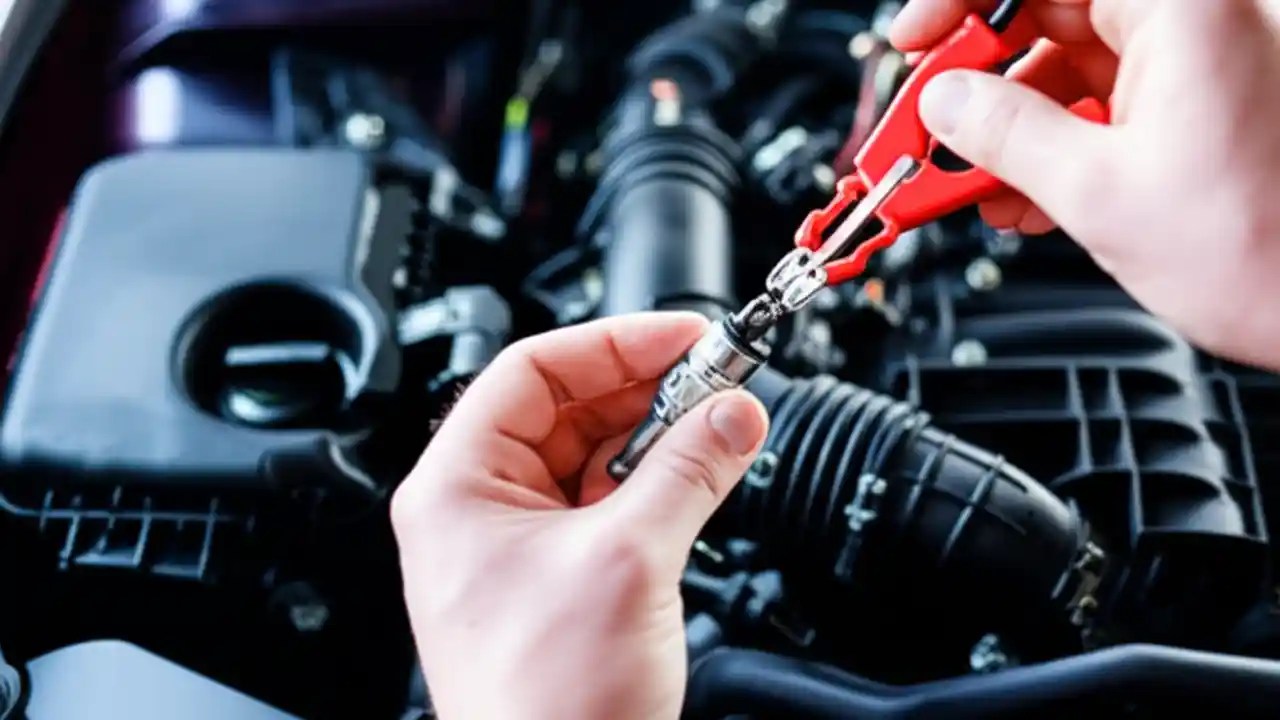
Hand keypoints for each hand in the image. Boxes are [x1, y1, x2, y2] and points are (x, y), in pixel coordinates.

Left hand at [390, 313, 768, 719]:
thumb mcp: (628, 562)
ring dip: (661, 437)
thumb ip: (688, 472)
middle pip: (568, 410)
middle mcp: (480, 511)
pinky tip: (702, 473)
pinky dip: (659, 484)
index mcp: (457, 488)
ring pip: (595, 457)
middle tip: (719, 380)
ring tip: (721, 423)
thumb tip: (732, 411)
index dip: (613, 343)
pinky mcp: (562, 581)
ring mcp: (521, 548)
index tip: (684, 338)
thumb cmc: (544, 707)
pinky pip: (610, 506)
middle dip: (648, 390)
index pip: (530, 371)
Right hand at [892, 0, 1279, 370]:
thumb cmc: (1268, 253)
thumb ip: (1003, 133)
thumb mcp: (1097, 193)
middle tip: (930, 123)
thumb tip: (944, 102)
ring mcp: (1201, 64)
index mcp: (1183, 10)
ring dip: (1012, 125)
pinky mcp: (1201, 106)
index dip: (961, 1)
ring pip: (1071, 65)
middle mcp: (1198, 21)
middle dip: (979, 78)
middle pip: (1052, 15)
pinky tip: (1023, 193)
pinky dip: (1056, 144)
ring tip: (972, 182)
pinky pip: (1105, 103)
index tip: (915, 41)